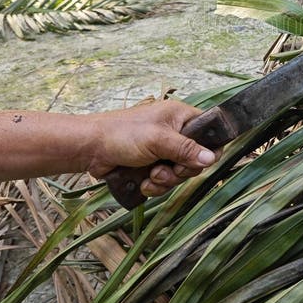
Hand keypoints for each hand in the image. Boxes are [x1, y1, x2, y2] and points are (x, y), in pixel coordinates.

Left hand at [85, 100, 219, 197]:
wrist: (90, 148)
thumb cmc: (121, 134)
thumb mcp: (157, 140)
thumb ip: (186, 149)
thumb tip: (211, 158)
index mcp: (180, 116)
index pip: (209, 131)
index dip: (209, 148)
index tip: (197, 161)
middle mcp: (174, 132)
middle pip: (195, 159)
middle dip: (180, 170)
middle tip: (165, 169)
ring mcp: (163, 150)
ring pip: (179, 173)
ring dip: (166, 180)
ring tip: (150, 175)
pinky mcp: (151, 165)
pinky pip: (165, 181)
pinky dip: (155, 186)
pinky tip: (143, 183)